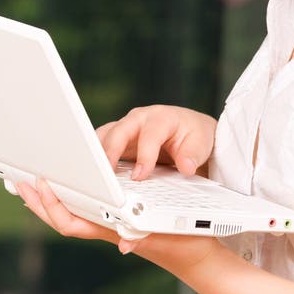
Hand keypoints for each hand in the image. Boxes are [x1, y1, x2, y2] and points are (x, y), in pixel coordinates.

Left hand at [16, 177, 223, 274]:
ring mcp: (108, 226)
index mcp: (112, 231)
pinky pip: (83, 209)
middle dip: (37, 202)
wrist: (198, 256)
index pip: (71, 223)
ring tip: (30, 182)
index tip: (41, 184)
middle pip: (61, 219)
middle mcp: (105, 230)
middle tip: (17, 181)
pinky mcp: (116, 221)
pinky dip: (68, 198)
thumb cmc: (185, 242)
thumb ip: (146, 235)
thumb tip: (124, 246)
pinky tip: (64, 186)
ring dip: (48, 200)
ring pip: (69, 214)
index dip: (52, 206)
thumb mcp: (169, 233)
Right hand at [96, 104, 216, 180]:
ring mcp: (127, 126)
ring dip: (98, 153)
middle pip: (120, 131)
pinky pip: (101, 142)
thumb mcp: (201, 143)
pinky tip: (92, 172)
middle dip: (111, 152)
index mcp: (161, 117)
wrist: (189, 129)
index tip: (140, 175)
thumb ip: (192, 155)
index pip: (150, 135)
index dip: (144, 155)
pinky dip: (96, 156)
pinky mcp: (119, 137)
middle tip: (106, 176)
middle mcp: (140, 118)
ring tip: (93, 175)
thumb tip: (186, 167)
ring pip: (105, 135)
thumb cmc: (193, 134)